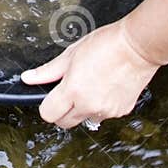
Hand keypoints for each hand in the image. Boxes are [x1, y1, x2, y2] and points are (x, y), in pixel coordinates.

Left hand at [21, 21, 161, 128]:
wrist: (138, 47)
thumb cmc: (106, 45)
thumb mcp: (70, 54)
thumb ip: (48, 71)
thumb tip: (29, 78)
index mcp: (73, 91)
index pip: (48, 114)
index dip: (46, 106)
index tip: (50, 97)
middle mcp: (89, 105)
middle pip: (65, 122)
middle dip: (62, 111)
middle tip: (67, 93)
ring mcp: (107, 111)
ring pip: (86, 120)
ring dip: (83, 109)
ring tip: (90, 86)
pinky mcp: (122, 111)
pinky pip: (104, 115)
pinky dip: (101, 106)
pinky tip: (105, 88)